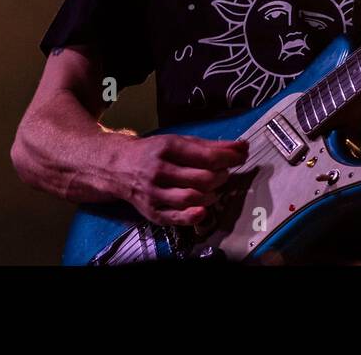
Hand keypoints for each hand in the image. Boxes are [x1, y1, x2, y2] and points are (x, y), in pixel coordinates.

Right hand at [114, 135, 248, 227]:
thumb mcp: (179, 141)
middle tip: (225, 173)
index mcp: (168, 148)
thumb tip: (241, 147)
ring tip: (214, 189)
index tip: (241, 156)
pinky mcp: (151, 211)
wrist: (118, 167)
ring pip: (191, 198)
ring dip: (211, 195)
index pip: (206, 156)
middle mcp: (159, 170)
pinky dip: (192, 217)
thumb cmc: (154, 153)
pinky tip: (203, 211)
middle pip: (201, 178)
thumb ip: (210, 146)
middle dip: (221, 176)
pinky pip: (174, 218)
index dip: (229, 158)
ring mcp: (154, 192)